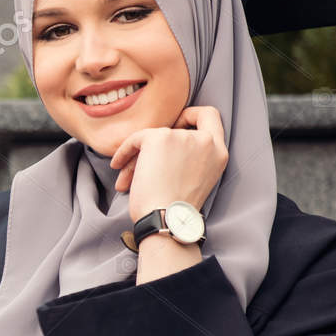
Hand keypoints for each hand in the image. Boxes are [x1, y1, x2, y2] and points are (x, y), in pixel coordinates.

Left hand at [106, 105, 228, 222]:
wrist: (166, 220)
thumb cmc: (175, 210)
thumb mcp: (197, 178)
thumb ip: (191, 156)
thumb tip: (159, 143)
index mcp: (219, 152)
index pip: (210, 115)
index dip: (190, 116)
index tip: (177, 126)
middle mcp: (205, 141)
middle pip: (175, 125)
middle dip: (158, 137)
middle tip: (146, 151)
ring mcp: (182, 137)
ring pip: (152, 137)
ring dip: (138, 158)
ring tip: (128, 179)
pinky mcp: (159, 138)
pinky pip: (135, 139)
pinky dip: (123, 153)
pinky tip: (117, 167)